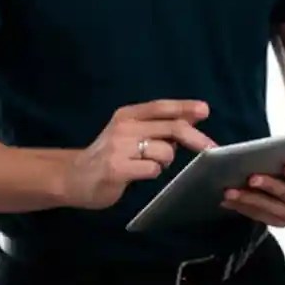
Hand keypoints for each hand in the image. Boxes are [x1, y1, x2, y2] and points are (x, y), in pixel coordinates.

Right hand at [62, 99, 215, 209]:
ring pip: (165, 151)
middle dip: (195, 137)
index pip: (162, 106)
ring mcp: (119, 148)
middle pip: (171, 128)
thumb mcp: (129, 133)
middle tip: (211, 148)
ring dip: (166, 161)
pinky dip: (152, 173)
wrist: (73, 177)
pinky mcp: (117, 169)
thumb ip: (156, 127)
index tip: (205, 111)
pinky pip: (152, 170)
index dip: (185, 107)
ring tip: (148, 164)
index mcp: (128, 115)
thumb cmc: (109, 155)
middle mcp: (124, 127)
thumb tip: (192, 120)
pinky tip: (137, 174)